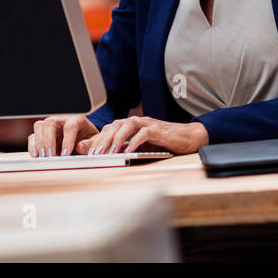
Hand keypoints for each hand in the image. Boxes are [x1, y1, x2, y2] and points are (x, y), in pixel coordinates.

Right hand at [28, 114, 98, 156]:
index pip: (70, 126)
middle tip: (52, 156)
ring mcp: (51, 125)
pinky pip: (33, 135)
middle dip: (50, 141)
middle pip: (51, 123)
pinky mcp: (42, 133)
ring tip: (45, 157)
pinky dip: (33, 146)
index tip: (65, 155)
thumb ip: (89, 145)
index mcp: (77, 119)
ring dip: (40, 143)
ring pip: (40, 126)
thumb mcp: (94, 142)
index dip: (67, 141)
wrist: (83, 139)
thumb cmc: (88, 140)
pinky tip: (36, 155)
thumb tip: (79, 147)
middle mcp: (62, 119)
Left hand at [79, 116, 208, 154]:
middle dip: (102, 139)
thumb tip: (106, 156)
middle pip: (115, 125)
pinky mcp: (158, 130)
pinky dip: (134, 142)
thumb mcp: (141, 146)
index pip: (109, 128)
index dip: (97, 139)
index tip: (87, 152)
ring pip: (127, 126)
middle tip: (94, 154)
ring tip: (108, 153)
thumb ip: (125, 148)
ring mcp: (148, 124)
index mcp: (131, 125)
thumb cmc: (164, 143)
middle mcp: (137, 121)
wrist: (189, 137)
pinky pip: (143, 133)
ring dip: (116, 139)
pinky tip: (129, 152)